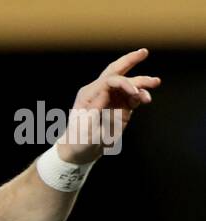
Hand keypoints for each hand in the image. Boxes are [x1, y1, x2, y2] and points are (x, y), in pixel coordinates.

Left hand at [58, 49, 159, 163]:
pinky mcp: (120, 108)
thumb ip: (94, 109)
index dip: (124, 83)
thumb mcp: (84, 127)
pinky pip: (133, 98)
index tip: (134, 92)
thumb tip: (105, 93)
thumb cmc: (79, 140)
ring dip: (142, 82)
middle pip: (116, 71)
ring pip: (128, 85)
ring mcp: (112, 99)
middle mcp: (101, 92)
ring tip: (156, 82)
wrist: (81, 153)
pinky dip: (141, 96)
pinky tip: (147, 98)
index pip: (109, 80)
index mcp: (89, 93)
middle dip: (130, 60)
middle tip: (144, 52)